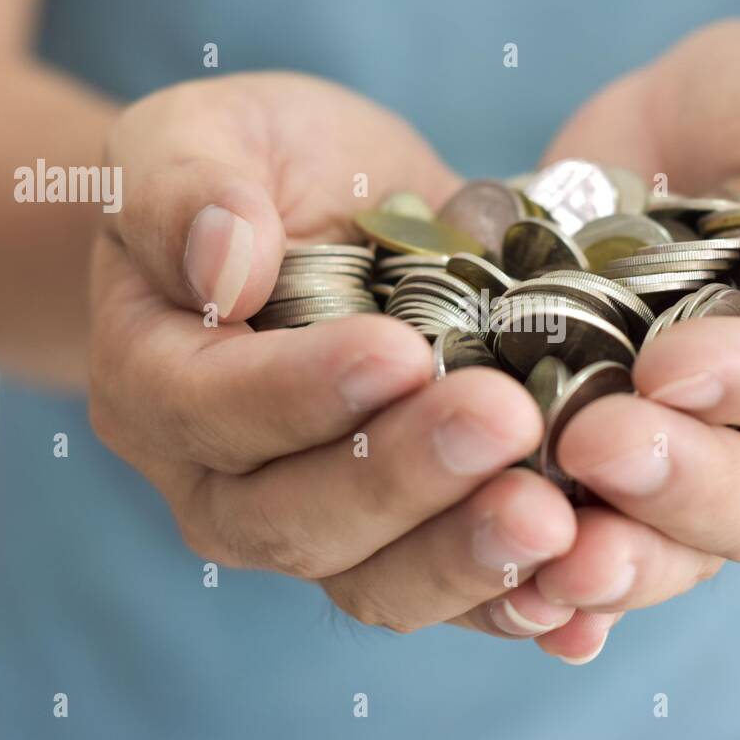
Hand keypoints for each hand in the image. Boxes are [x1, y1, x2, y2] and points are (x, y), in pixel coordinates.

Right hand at [88, 73, 586, 646]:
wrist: (325, 223)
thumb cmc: (257, 169)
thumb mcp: (204, 133)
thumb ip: (187, 186)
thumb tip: (225, 262)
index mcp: (157, 384)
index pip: (215, 410)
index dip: (303, 392)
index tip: (400, 350)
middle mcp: (223, 485)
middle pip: (299, 519)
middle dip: (404, 479)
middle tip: (505, 421)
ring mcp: (317, 529)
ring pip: (377, 581)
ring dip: (466, 560)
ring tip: (553, 519)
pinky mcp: (405, 544)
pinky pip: (452, 598)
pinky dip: (517, 606)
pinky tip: (582, 602)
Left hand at [518, 16, 739, 659]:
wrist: (715, 125)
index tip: (670, 365)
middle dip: (675, 484)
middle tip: (590, 447)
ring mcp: (707, 455)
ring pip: (679, 543)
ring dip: (617, 560)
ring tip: (549, 561)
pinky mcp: (620, 454)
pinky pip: (603, 534)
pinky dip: (560, 582)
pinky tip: (518, 602)